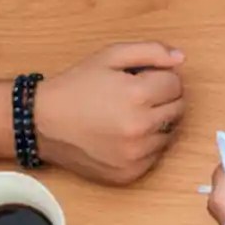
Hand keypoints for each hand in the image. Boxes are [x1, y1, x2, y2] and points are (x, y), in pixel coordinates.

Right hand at [36, 42, 186, 185]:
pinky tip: (124, 135)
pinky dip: (146, 144)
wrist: (42, 124)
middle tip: (139, 96)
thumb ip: (150, 51)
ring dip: (158, 122)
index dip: (161, 78)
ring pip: (170, 133)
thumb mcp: (109, 56)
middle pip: (178, 109)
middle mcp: (141, 127)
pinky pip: (155, 156)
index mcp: (138, 95)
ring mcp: (136, 154)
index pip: (176, 84)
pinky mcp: (130, 173)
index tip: (144, 79)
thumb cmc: (76, 86)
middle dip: (164, 98)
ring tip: (130, 115)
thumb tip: (181, 58)